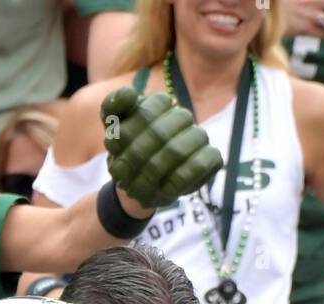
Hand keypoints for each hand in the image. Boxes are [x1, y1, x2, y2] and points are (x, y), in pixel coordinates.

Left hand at [102, 88, 223, 205]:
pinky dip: (179, 180)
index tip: (112, 147)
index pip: (148, 109)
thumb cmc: (126, 153)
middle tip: (121, 174)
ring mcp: (198, 136)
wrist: (138, 183)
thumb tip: (130, 94)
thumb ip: (113, 107)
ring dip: (152, 173)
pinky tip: (165, 189)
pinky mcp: (211, 157)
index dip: (128, 130)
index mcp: (160, 104)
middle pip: (159, 133)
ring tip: (136, 188)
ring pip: (177, 151)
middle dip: (136, 157)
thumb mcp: (112, 129)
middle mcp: (181, 117)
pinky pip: (201, 165)